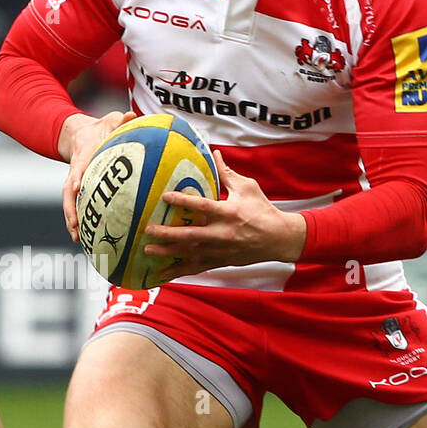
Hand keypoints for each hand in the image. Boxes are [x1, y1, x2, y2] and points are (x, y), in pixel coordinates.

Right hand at [59, 110, 136, 241]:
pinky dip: (81, 220)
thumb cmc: (101, 128)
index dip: (76, 177)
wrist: (81, 133)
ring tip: (77, 239)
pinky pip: (79, 206)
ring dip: (72, 220)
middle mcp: (76, 172)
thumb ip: (120, 119)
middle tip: (75, 225)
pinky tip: (87, 238)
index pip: (77, 167)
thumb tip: (132, 114)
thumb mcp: (110, 119)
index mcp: (83, 156)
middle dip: (70, 209)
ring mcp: (76, 182)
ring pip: (70, 203)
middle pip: (69, 193)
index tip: (75, 186)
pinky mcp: (80, 190)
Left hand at [143, 150, 306, 278]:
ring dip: (168, 253)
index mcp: (229, 213)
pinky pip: (196, 268)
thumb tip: (214, 153)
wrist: (279, 239)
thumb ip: (226, 173)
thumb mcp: (247, 188)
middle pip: (190, 235)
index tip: (164, 196)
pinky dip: (179, 271)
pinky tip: (162, 274)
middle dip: (168, 234)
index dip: (183, 201)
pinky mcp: (220, 261)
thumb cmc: (263, 209)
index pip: (202, 206)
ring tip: (147, 250)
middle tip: (147, 230)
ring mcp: (220, 250)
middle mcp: (223, 234)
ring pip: (190, 254)